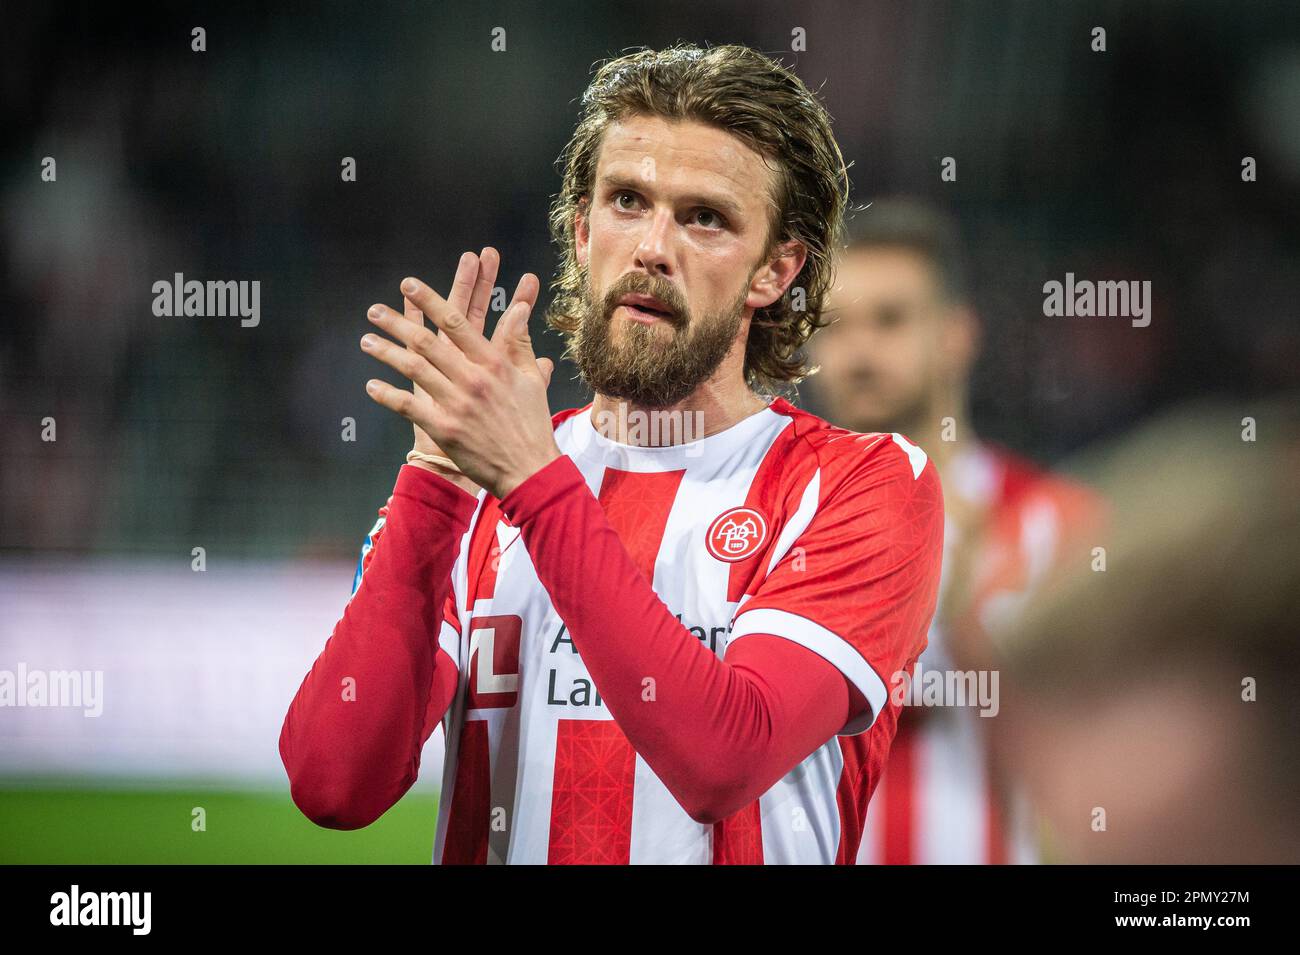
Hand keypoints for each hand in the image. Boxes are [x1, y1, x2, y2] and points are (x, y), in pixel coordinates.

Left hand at [362, 272, 560, 499]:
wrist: (528, 469)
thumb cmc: (531, 424)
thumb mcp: (531, 379)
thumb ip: (519, 342)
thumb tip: (520, 309)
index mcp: (493, 364)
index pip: (456, 323)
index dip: (429, 301)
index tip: (409, 286)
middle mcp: (473, 379)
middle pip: (427, 342)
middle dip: (397, 323)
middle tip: (375, 311)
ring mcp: (457, 404)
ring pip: (414, 369)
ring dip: (386, 353)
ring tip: (367, 340)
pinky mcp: (445, 429)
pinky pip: (408, 407)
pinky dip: (387, 395)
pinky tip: (372, 385)